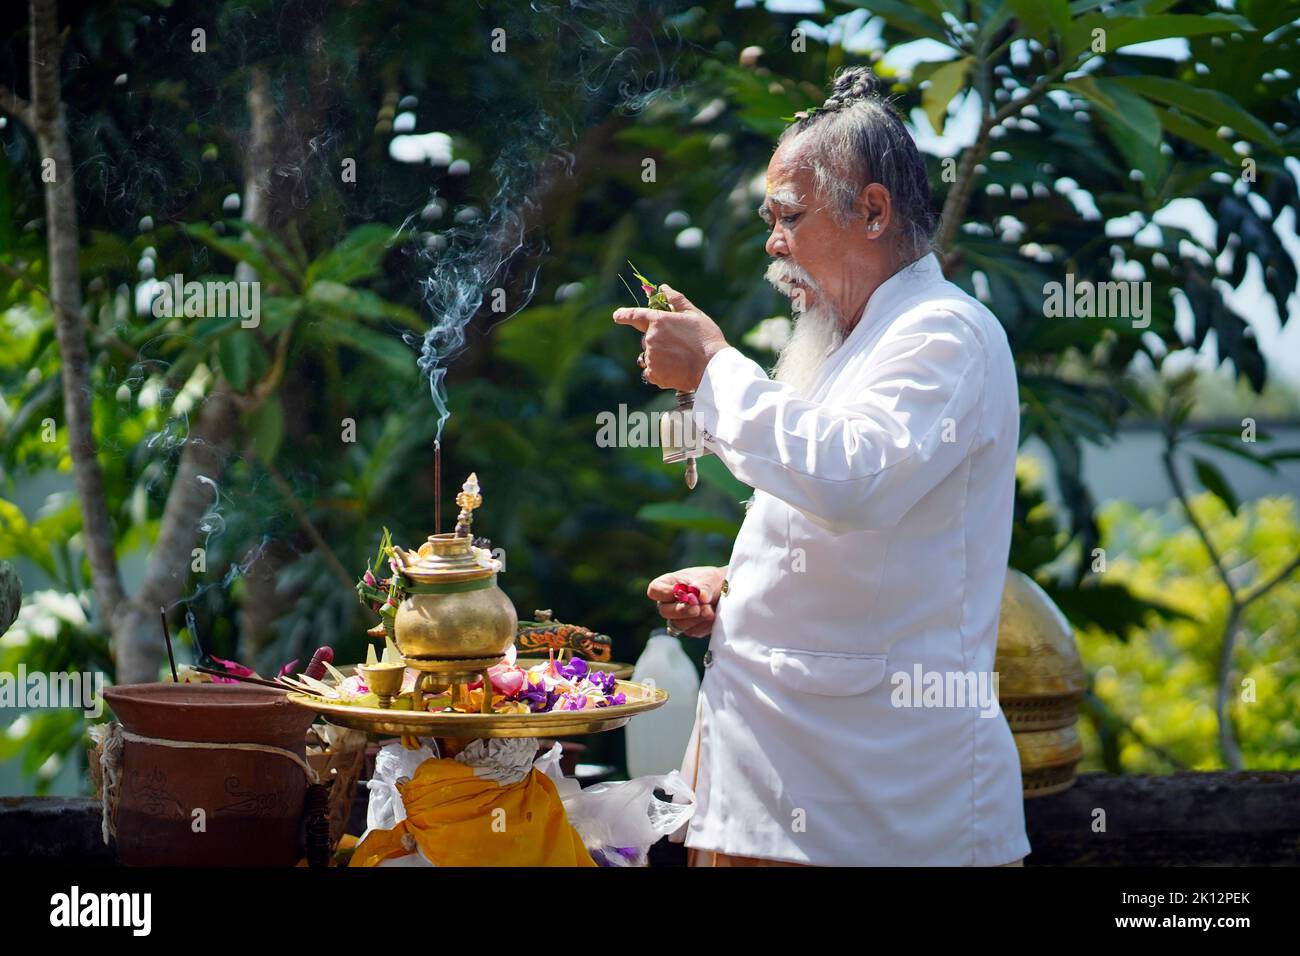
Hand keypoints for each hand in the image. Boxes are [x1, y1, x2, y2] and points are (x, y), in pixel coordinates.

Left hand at [613, 285, 729, 391]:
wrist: (712, 368)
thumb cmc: (706, 339)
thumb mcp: (694, 314)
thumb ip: (676, 300)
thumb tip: (664, 288)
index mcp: (658, 321)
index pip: (634, 315)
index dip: (624, 315)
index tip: (617, 316)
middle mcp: (651, 339)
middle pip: (647, 337)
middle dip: (658, 339)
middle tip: (678, 343)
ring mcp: (651, 357)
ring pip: (649, 355)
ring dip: (659, 355)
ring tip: (679, 358)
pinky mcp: (654, 374)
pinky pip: (650, 371)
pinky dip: (659, 371)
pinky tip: (674, 369)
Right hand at [647, 565, 726, 637]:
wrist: (726, 592)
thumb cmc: (712, 580)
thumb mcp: (709, 578)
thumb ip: (703, 586)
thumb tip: (701, 597)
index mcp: (668, 584)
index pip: (654, 590)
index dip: (664, 593)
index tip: (681, 592)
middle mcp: (668, 602)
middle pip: (664, 611)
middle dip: (682, 610)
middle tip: (697, 607)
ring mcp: (677, 617)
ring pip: (678, 625)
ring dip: (695, 619)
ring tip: (710, 610)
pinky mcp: (690, 629)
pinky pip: (692, 631)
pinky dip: (704, 625)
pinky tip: (713, 615)